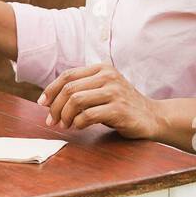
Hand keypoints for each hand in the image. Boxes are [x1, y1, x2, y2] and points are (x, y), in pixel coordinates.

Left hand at [38, 64, 163, 138]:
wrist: (153, 117)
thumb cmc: (122, 105)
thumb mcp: (103, 90)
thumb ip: (82, 89)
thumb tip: (50, 100)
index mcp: (102, 68)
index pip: (68, 75)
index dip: (51, 89)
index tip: (42, 104)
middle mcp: (108, 76)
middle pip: (69, 88)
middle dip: (55, 107)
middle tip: (52, 121)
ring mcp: (115, 91)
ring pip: (76, 100)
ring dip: (65, 116)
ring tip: (65, 125)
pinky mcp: (119, 109)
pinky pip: (89, 115)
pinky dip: (78, 123)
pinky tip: (79, 127)